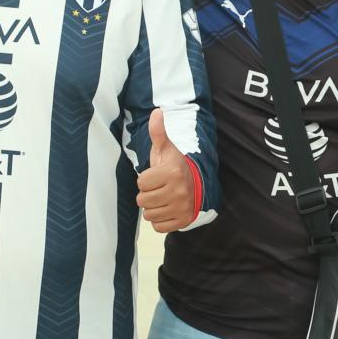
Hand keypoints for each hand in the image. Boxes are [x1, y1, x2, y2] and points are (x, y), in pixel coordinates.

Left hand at [136, 109, 196, 231]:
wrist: (196, 185)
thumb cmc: (174, 166)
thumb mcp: (165, 149)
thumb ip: (158, 132)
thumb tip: (157, 111)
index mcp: (172, 172)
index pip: (141, 183)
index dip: (145, 180)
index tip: (156, 176)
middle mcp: (178, 191)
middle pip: (142, 200)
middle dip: (147, 195)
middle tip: (158, 188)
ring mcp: (181, 208)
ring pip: (149, 214)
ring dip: (152, 208)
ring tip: (162, 198)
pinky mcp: (182, 221)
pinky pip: (158, 227)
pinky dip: (159, 220)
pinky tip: (166, 209)